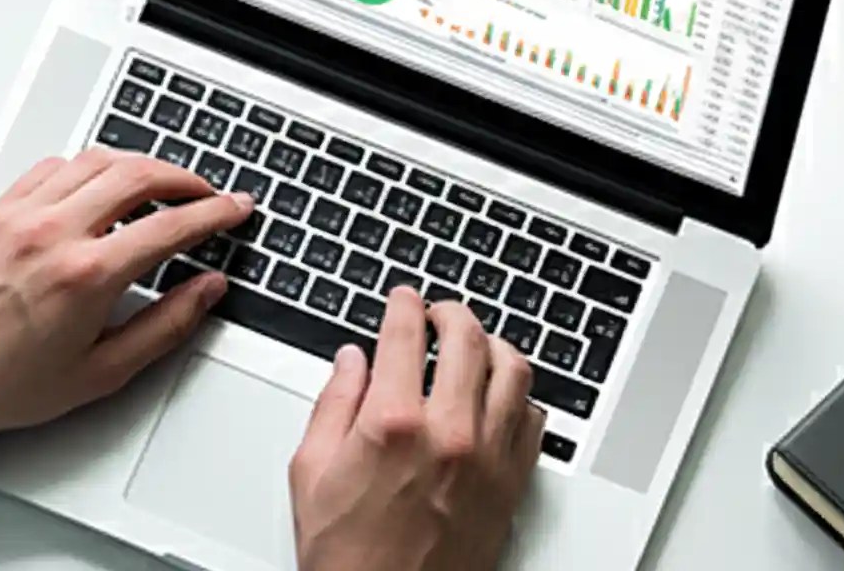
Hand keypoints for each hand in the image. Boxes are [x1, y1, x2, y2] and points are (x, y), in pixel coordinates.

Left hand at [0, 149, 253, 448]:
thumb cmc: (6, 385)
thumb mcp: (103, 372)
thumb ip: (166, 325)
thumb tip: (207, 289)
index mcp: (87, 277)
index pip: (172, 225)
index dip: (216, 212)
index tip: (236, 207)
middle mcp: (54, 235)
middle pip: (138, 175)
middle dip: (185, 177)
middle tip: (207, 192)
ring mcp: (21, 217)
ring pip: (97, 160)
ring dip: (140, 164)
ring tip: (162, 184)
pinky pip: (52, 166)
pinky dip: (89, 167)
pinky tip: (101, 185)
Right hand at [289, 287, 544, 570]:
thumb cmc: (348, 557)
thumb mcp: (311, 473)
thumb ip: (332, 405)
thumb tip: (352, 361)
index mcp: (392, 423)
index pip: (405, 335)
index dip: (404, 305)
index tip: (403, 299)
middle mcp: (448, 433)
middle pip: (468, 339)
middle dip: (452, 312)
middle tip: (439, 312)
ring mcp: (487, 457)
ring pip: (513, 371)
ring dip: (494, 345)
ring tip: (477, 344)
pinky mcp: (511, 484)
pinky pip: (533, 420)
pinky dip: (519, 396)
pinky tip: (501, 396)